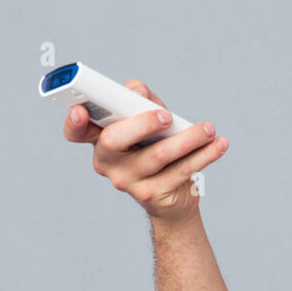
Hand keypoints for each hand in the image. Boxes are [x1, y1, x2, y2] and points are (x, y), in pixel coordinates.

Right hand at [62, 78, 227, 222]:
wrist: (172, 197)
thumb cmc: (155, 147)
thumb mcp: (147, 120)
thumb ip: (140, 100)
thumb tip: (139, 94)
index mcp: (99, 140)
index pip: (76, 131)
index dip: (73, 121)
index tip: (80, 109)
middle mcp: (107, 162)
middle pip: (114, 140)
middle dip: (140, 124)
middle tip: (166, 115)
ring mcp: (128, 181)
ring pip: (157, 155)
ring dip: (187, 139)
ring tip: (208, 129)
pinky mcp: (153, 194)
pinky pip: (181, 171)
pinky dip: (204, 155)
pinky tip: (218, 144)